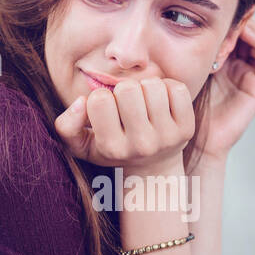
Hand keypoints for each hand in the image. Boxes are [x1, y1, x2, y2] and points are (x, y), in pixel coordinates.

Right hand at [53, 76, 193, 171]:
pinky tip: (161, 102)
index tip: (106, 110)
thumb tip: (81, 101)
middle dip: (123, 90)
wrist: (152, 170)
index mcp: (112, 148)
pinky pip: (177, 88)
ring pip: (153, 85)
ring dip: (145, 87)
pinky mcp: (187, 129)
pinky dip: (167, 88)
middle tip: (126, 104)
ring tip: (143, 103)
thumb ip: (67, 125)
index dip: (99, 97)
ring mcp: (167, 138)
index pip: (99, 100)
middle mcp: (141, 146)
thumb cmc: (111, 149)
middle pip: (128, 89)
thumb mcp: (80, 144)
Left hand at [195, 16, 254, 161]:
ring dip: (247, 29)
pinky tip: (243, 33)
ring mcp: (250, 77)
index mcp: (221, 63)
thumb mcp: (183, 68)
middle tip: (224, 13)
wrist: (193, 140)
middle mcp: (238, 68)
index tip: (211, 10)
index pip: (229, 30)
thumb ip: (187, 48)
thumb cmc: (183, 107)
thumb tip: (178, 17)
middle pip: (246, 32)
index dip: (224, 18)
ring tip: (232, 24)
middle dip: (236, 20)